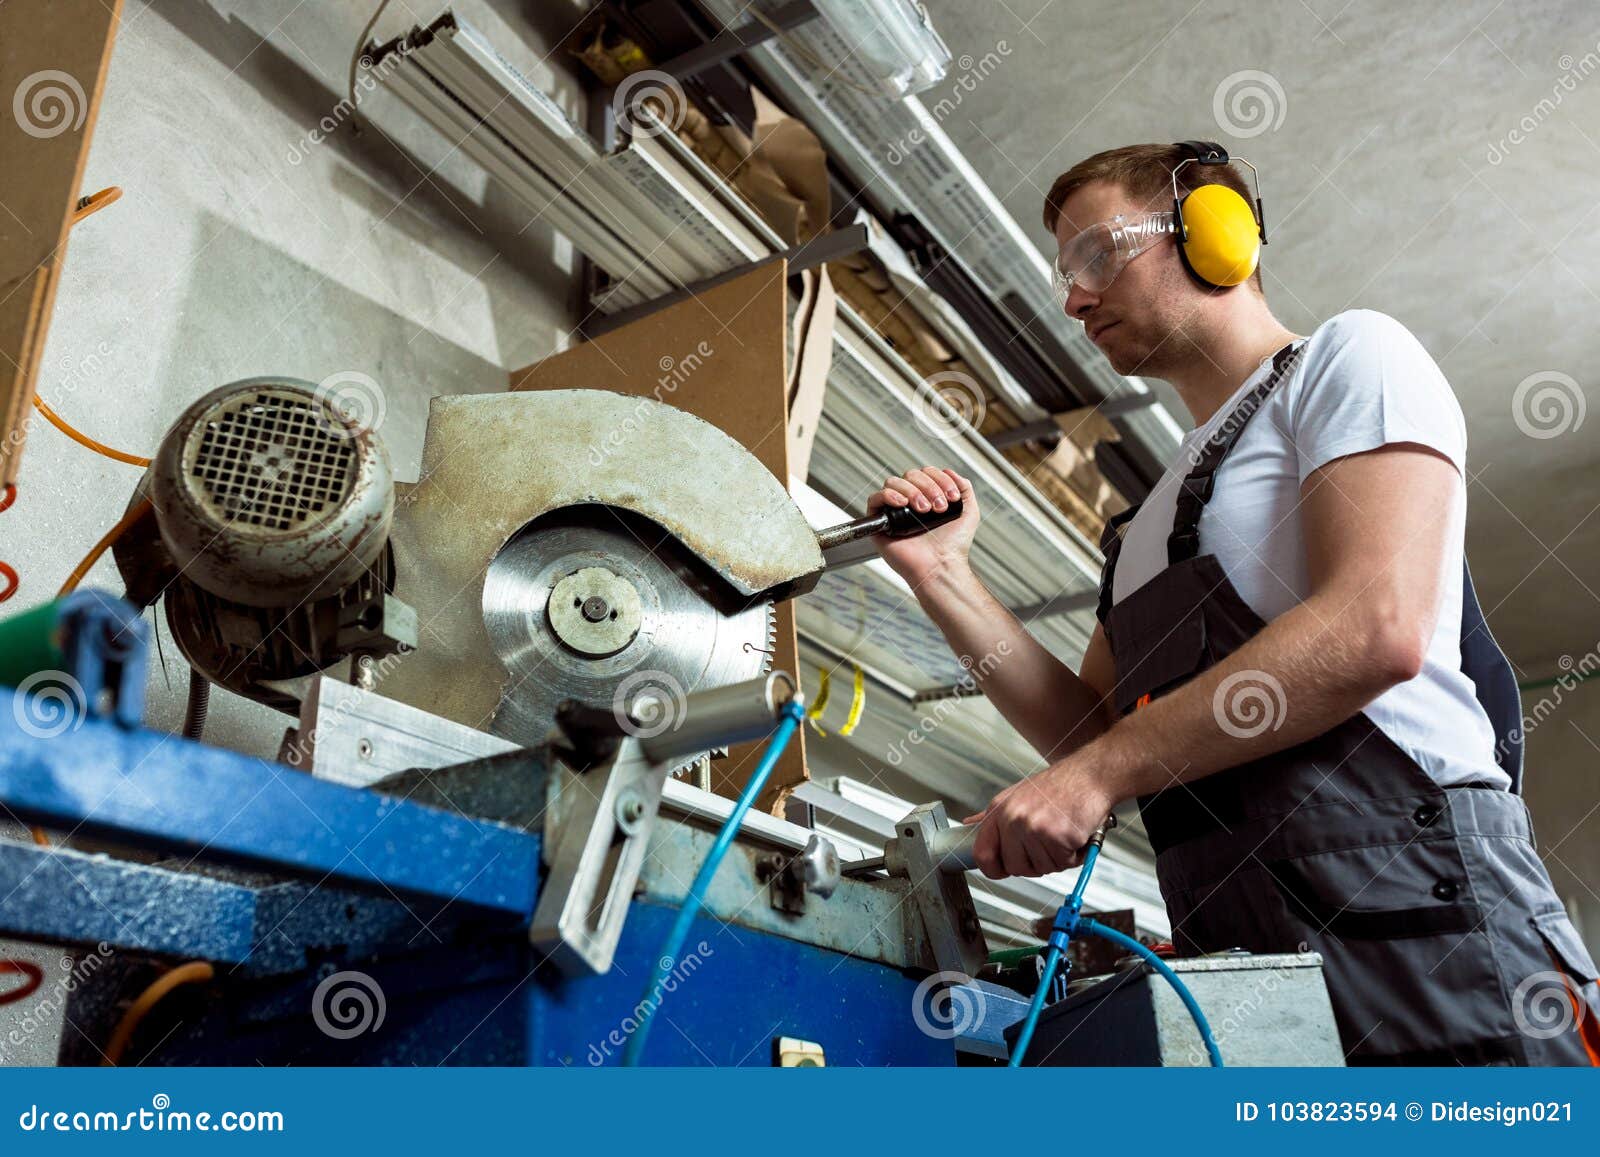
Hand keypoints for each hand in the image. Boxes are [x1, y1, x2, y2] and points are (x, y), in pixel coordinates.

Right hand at [867, 466, 977, 587]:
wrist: (941, 566)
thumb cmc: (953, 547)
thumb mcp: (968, 512)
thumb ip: (964, 487)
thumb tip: (949, 471)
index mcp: (927, 498)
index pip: (926, 473)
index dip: (939, 478)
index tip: (951, 496)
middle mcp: (909, 503)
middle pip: (910, 475)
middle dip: (928, 486)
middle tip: (938, 507)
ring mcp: (894, 512)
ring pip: (894, 482)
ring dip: (912, 491)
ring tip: (923, 510)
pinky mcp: (880, 523)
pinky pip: (875, 498)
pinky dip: (889, 495)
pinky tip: (903, 504)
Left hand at [963, 756, 1117, 879]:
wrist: (1091, 774)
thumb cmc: (1059, 785)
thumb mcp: (1017, 794)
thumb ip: (994, 814)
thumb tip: (971, 824)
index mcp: (1000, 810)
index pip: (982, 853)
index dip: (993, 868)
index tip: (1004, 870)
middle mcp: (1014, 819)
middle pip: (1015, 867)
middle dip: (1034, 864)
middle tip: (1048, 845)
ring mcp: (1035, 828)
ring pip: (1042, 868)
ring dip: (1058, 857)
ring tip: (1063, 832)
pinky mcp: (1058, 836)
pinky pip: (1064, 863)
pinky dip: (1074, 855)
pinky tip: (1075, 834)